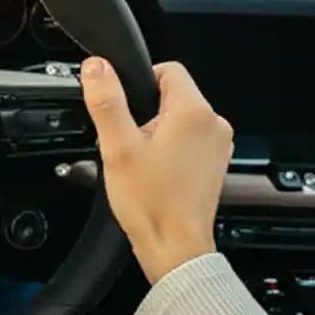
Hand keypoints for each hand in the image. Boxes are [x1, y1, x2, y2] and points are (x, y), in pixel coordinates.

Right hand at [80, 58, 231, 283]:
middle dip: (148, 112)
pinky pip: (189, 140)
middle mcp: (214, 124)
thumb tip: (96, 67)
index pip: (167, 69)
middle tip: (132, 144)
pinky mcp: (215, 162)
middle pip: (173, 94)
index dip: (140, 83)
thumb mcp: (117, 147)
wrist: (174, 247)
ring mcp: (218, 145)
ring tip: (145, 162)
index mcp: (194, 112)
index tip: (127, 112)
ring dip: (160, 132)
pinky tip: (158, 173)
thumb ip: (107, 101)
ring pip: (180, 118)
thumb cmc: (151, 204)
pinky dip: (172, 149)